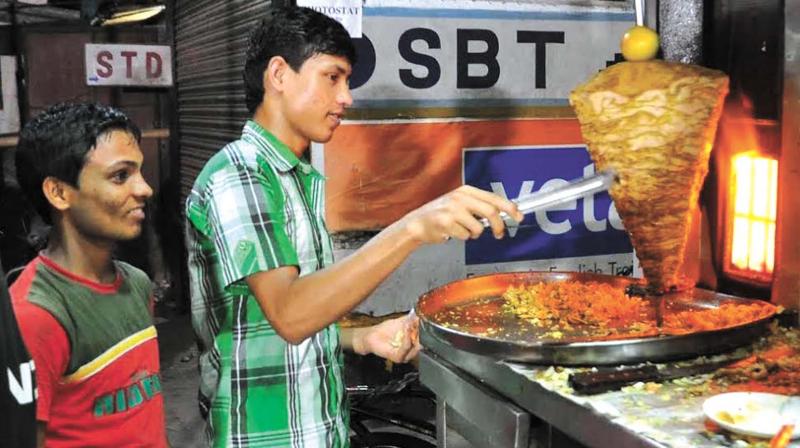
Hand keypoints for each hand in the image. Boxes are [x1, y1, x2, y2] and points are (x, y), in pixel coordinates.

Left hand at [355, 314, 419, 362]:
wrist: (371, 335)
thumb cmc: (385, 330)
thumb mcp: (402, 321)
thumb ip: (412, 319)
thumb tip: (422, 313)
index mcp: (412, 344)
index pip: (424, 339)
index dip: (425, 329)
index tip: (424, 320)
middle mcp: (410, 352)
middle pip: (421, 344)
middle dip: (420, 332)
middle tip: (418, 321)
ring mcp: (404, 356)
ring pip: (415, 347)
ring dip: (413, 334)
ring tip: (410, 324)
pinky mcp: (397, 358)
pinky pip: (405, 349)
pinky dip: (406, 338)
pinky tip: (405, 329)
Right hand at [401, 185, 522, 243]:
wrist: (417, 223)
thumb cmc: (439, 215)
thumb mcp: (459, 203)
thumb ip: (479, 206)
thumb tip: (503, 213)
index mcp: (466, 191)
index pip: (494, 198)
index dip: (510, 208)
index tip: (518, 216)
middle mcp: (460, 197)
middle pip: (491, 212)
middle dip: (499, 226)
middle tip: (499, 234)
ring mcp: (452, 209)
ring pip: (478, 227)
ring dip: (474, 234)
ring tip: (464, 231)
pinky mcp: (446, 222)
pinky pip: (465, 235)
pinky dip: (462, 238)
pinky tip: (452, 233)